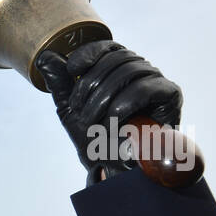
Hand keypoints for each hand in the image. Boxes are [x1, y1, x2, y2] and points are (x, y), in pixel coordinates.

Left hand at [35, 41, 182, 187]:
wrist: (113, 169)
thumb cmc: (95, 139)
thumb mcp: (72, 110)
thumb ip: (60, 83)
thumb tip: (45, 56)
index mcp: (118, 70)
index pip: (107, 46)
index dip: (89, 53)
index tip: (72, 69)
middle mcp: (139, 70)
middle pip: (116, 58)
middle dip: (90, 84)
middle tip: (79, 110)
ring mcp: (156, 80)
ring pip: (129, 71)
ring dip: (103, 99)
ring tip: (93, 122)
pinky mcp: (170, 94)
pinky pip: (146, 88)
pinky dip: (124, 104)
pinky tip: (114, 120)